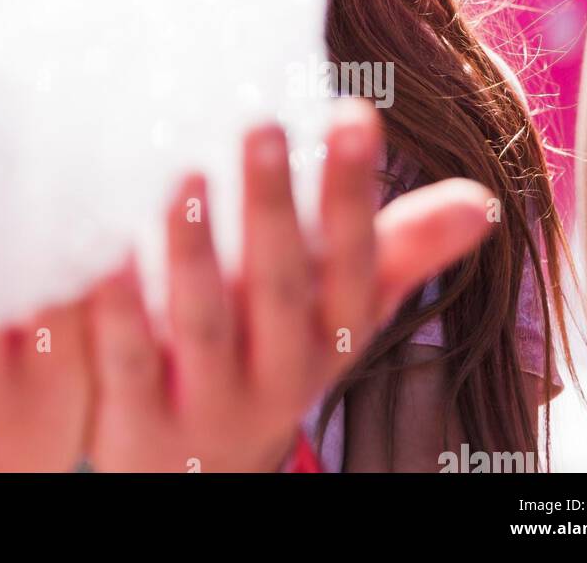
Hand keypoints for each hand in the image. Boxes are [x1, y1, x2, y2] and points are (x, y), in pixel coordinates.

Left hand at [86, 101, 494, 471]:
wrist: (194, 474)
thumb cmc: (267, 356)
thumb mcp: (336, 316)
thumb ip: (394, 253)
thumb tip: (481, 200)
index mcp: (327, 336)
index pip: (352, 261)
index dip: (354, 193)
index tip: (354, 112)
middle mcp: (277, 371)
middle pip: (280, 287)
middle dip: (275, 208)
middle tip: (263, 123)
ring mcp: (206, 398)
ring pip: (202, 323)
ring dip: (195, 251)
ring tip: (186, 175)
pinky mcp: (135, 415)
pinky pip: (125, 358)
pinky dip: (116, 308)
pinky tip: (105, 253)